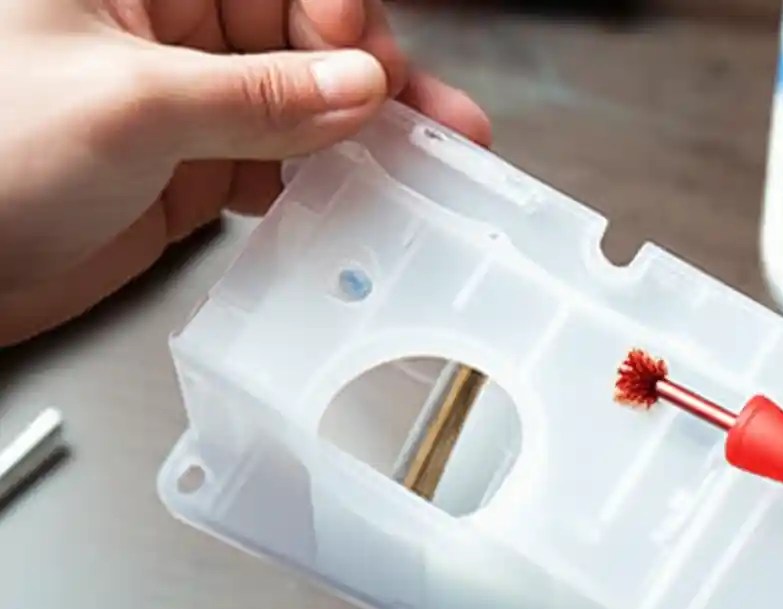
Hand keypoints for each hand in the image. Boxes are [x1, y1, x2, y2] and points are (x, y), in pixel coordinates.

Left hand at [0, 0, 489, 345]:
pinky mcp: (193, 171)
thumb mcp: (130, 109)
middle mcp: (167, 33)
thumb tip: (355, 87)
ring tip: (435, 158)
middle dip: (370, 76)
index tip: (358, 54)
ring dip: (368, 136)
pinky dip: (326, 187)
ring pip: (302, 107)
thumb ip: (256, 99)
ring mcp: (186, 105)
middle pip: (301, 38)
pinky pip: (282, 168)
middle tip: (426, 116)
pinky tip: (365, 199)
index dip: (329, 8)